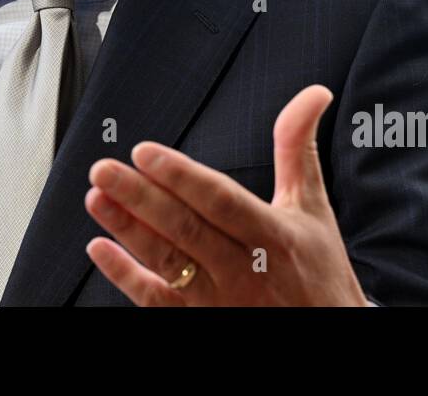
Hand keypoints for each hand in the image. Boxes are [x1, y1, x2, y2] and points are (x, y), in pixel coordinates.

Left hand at [84, 84, 367, 305]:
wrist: (330, 331)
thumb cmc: (319, 272)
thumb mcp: (313, 207)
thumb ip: (298, 148)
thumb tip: (313, 95)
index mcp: (272, 235)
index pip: (221, 201)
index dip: (182, 176)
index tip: (145, 152)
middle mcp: (244, 269)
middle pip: (185, 229)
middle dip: (140, 198)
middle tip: (104, 171)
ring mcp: (221, 299)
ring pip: (168, 263)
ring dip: (127, 231)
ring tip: (97, 200)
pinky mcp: (202, 319)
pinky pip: (158, 301)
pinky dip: (126, 276)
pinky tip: (100, 250)